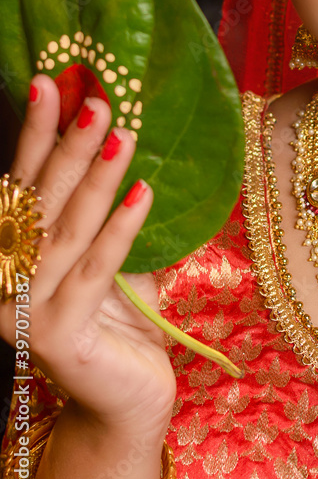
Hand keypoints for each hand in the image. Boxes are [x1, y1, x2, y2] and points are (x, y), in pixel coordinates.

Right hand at [0, 74, 175, 435]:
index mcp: (7, 253)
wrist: (126, 394)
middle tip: (100, 101)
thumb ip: (92, 206)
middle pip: (39, 200)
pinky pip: (95, 270)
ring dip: (98, 178)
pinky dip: (121, 230)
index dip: (35, 133)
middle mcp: (2, 281)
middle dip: (69, 146)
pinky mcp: (54, 336)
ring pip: (66, 230)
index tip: (51, 83)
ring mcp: (22, 312)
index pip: (20, 181)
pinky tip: (143, 192)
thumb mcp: (101, 248)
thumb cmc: (116, 313)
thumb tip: (109, 129)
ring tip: (126, 134)